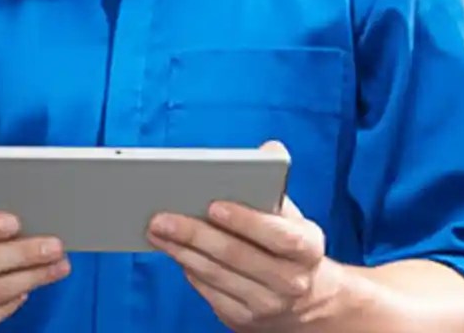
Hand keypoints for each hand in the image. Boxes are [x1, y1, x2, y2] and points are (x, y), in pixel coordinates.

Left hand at [147, 142, 344, 331]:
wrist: (305, 298)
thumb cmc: (286, 243)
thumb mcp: (290, 215)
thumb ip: (274, 184)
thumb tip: (270, 148)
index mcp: (307, 248)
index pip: (279, 235)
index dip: (245, 221)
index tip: (213, 205)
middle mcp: (291, 281)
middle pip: (237, 256)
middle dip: (195, 235)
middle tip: (161, 217)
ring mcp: (268, 304)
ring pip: (217, 276)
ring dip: (181, 252)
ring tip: (156, 230)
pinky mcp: (243, 319)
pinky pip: (209, 293)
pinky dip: (188, 270)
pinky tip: (171, 251)